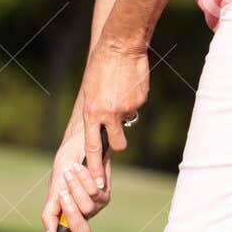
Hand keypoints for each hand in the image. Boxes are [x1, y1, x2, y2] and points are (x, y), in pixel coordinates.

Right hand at [36, 138, 111, 231]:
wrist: (78, 148)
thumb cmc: (64, 169)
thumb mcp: (53, 192)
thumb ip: (51, 214)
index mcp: (61, 219)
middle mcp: (79, 217)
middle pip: (80, 231)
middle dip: (71, 211)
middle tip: (63, 193)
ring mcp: (94, 208)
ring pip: (87, 209)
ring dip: (76, 187)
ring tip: (71, 172)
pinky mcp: (105, 196)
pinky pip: (95, 195)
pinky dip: (85, 180)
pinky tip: (81, 169)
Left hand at [80, 38, 148, 182]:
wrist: (120, 46)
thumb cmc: (102, 67)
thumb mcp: (92, 91)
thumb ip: (99, 111)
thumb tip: (109, 125)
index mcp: (92, 113)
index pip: (93, 147)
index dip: (95, 168)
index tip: (99, 185)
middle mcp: (108, 114)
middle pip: (118, 144)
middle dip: (120, 140)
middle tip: (118, 127)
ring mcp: (125, 109)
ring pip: (129, 123)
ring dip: (127, 117)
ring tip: (121, 95)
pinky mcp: (139, 101)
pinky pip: (137, 106)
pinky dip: (134, 97)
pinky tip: (129, 82)